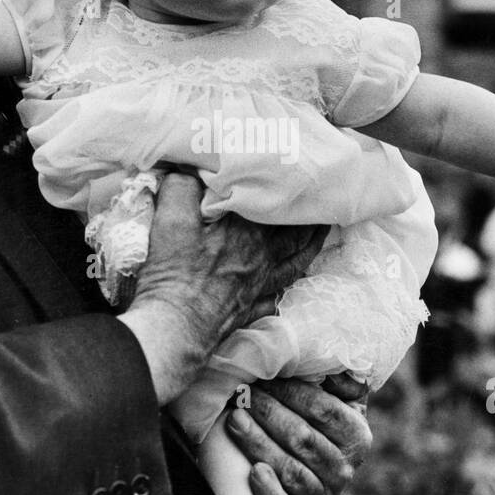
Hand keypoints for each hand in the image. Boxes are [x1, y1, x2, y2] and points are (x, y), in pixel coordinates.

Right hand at [121, 172, 326, 405]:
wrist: (174, 328)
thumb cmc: (174, 274)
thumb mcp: (171, 217)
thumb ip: (182, 185)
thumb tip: (189, 166)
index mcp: (247, 231)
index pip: (278, 205)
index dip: (292, 191)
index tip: (305, 177)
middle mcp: (261, 257)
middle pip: (294, 234)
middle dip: (309, 217)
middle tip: (323, 203)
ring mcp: (258, 286)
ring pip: (293, 263)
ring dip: (309, 247)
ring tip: (320, 236)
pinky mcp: (247, 309)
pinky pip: (274, 297)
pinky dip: (284, 288)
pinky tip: (286, 286)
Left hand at [225, 373, 371, 494]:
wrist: (311, 468)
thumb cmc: (319, 420)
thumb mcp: (340, 398)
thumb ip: (342, 379)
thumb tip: (338, 362)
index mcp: (357, 435)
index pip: (323, 409)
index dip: (290, 391)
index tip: (262, 376)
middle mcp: (345, 469)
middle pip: (302, 437)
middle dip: (268, 412)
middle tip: (241, 394)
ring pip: (290, 469)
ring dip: (259, 443)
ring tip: (234, 420)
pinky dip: (270, 493)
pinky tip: (253, 472)